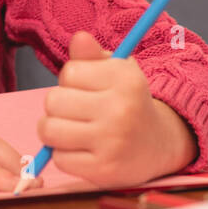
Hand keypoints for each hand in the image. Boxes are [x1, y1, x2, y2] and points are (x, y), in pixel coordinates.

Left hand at [39, 31, 196, 187]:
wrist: (158, 144)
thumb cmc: (128, 102)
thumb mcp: (117, 72)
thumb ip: (93, 56)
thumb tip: (79, 38)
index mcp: (126, 79)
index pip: (69, 72)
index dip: (71, 80)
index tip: (87, 88)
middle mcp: (121, 110)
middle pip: (53, 101)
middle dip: (59, 106)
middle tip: (78, 111)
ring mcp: (112, 142)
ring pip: (49, 130)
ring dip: (54, 131)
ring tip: (73, 129)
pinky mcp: (103, 170)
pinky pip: (59, 158)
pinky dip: (65, 154)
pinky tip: (83, 149)